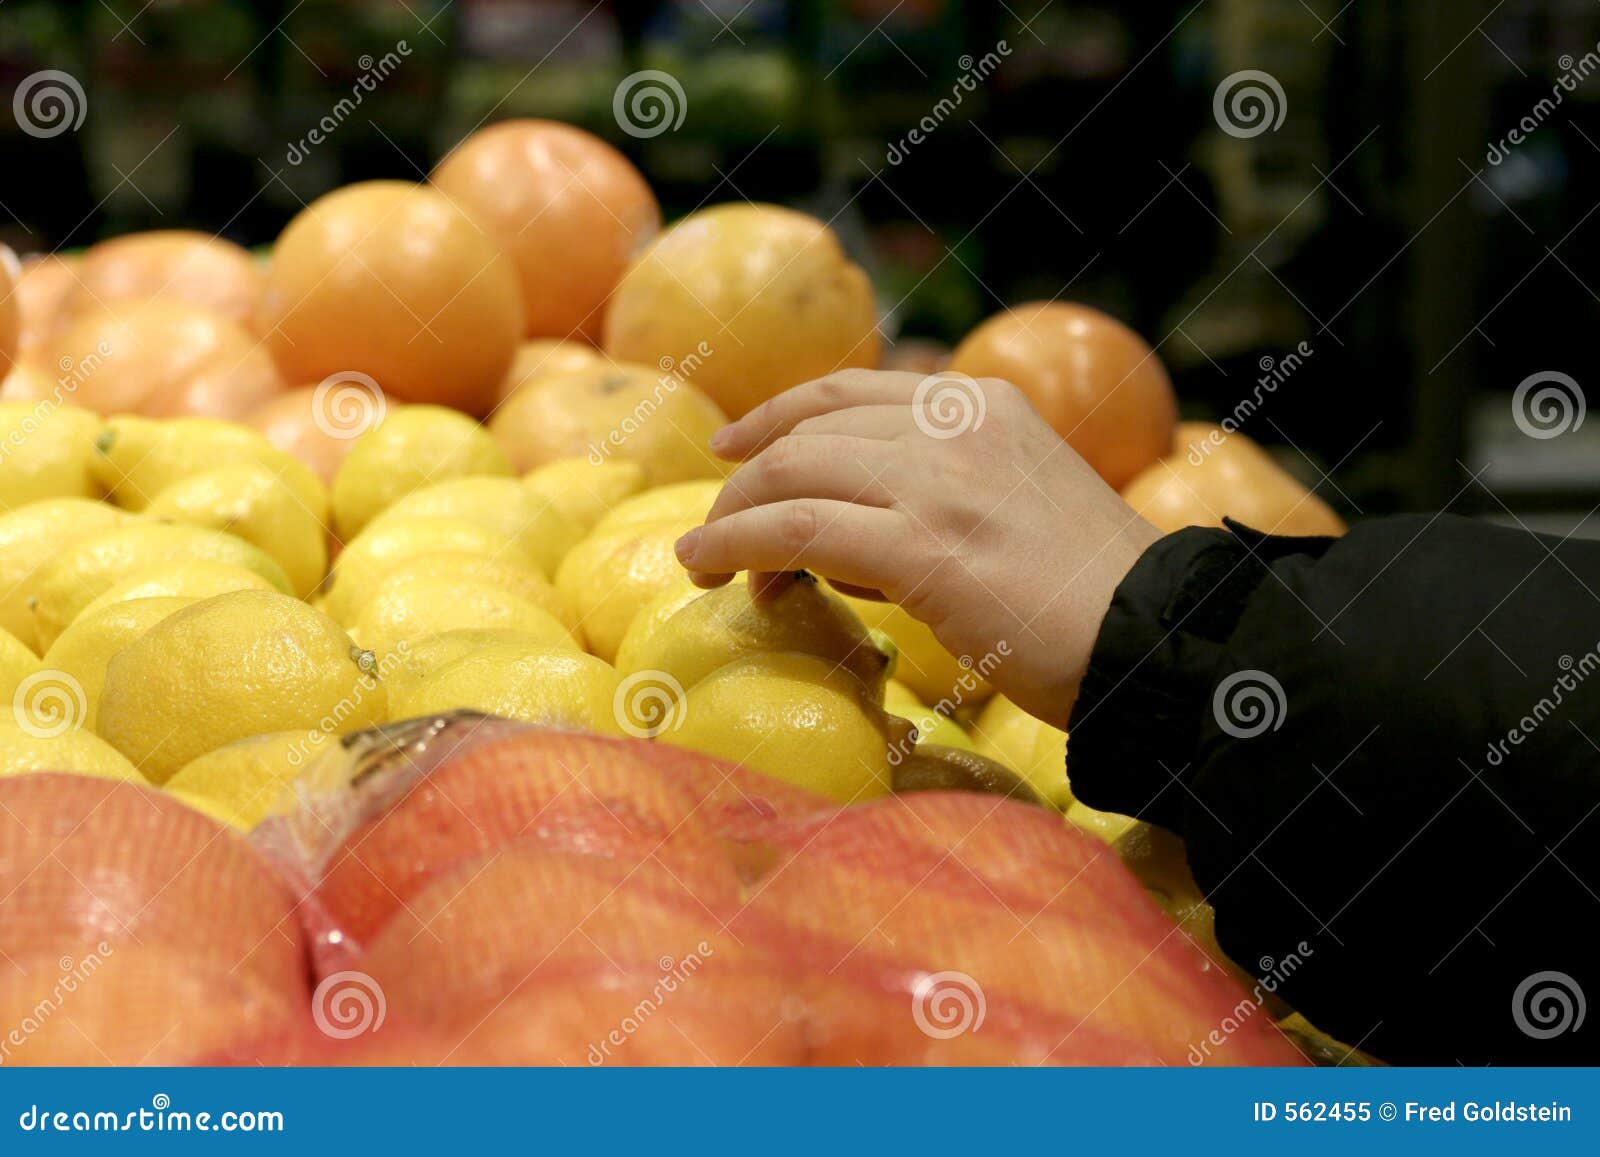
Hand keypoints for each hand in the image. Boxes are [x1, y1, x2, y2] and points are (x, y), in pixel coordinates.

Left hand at [673, 368, 1162, 726]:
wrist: (1159, 636)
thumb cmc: (1094, 595)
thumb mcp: (1021, 504)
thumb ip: (944, 494)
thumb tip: (844, 535)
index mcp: (983, 405)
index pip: (850, 394)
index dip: (777, 418)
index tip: (736, 448)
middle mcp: (955, 426)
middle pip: (808, 434)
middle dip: (745, 480)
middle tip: (715, 528)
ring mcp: (939, 483)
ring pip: (791, 477)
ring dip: (730, 517)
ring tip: (701, 560)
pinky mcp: (924, 547)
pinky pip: (795, 532)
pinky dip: (736, 544)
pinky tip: (709, 565)